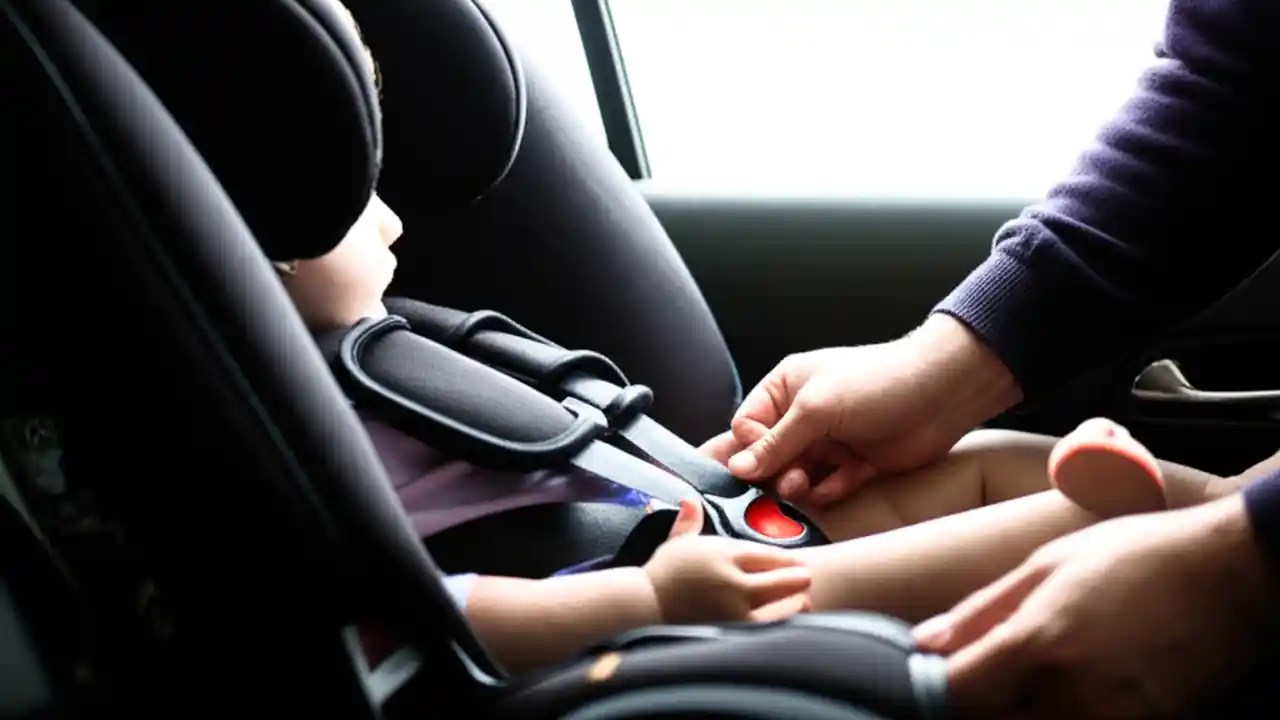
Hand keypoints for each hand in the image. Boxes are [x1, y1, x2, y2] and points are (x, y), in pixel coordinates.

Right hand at [644, 500, 811, 623]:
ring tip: (805, 601)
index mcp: (724, 554)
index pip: (766, 555)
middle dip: (796, 578)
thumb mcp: (676, 543)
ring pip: (777, 606)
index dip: (786, 559)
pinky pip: (764, 629)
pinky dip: (780, 625)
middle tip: (808, 577)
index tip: (797, 561)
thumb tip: (690, 499)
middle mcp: (732, 580)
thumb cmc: (661, 573)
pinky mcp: (730, 630)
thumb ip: (689, 522)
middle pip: (778, 578)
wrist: (645, 605)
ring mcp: (733, 608)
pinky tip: (788, 624)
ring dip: (794, 602)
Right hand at [708, 315, 1019, 506]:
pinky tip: (836, 486)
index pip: (747, 427)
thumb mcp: (816, 408)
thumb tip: (738, 468)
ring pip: (798, 475)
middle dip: (773, 473)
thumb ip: (776, 442)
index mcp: (786, 388)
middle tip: (784, 482)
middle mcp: (804, 415)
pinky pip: (829, 487)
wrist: (941, 392)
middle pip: (770, 456)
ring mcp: (830, 441)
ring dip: (798, 486)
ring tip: (803, 487)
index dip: (751, 448)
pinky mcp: (855, 464)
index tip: (758, 466)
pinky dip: (829, 491)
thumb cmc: (877, 382)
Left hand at [914, 497, 1278, 717]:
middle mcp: (1073, 692)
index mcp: (1040, 643)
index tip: (938, 672)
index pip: (958, 694)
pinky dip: (1062, 717)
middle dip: (980, 701)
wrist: (1229, 576)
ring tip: (1029, 680)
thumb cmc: (1135, 556)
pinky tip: (1065, 690)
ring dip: (1021, 712)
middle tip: (988, 672)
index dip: (938, 686)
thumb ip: (981, 610)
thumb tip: (926, 642)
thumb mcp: (1046, 565)